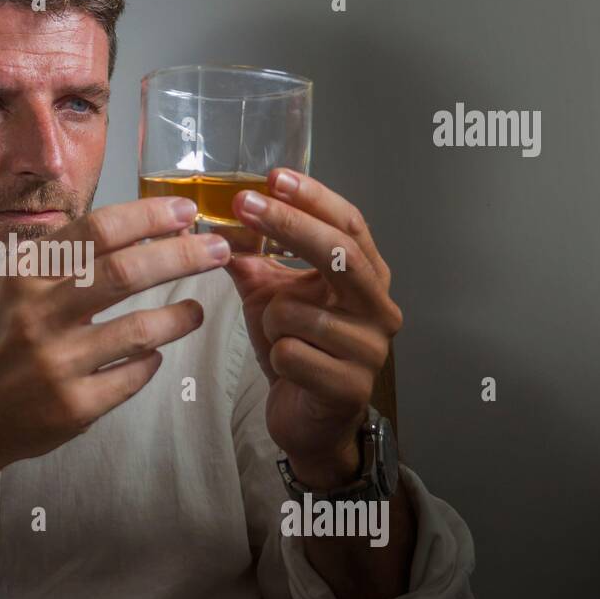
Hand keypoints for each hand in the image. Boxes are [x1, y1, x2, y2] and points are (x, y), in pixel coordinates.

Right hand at [0, 196, 231, 476]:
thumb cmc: (2, 341)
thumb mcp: (17, 287)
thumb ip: (66, 259)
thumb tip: (141, 227)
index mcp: (27, 275)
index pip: (98, 231)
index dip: (149, 217)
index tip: (185, 212)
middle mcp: (39, 314)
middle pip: (128, 272)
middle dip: (183, 256)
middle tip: (217, 251)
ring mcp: (57, 363)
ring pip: (142, 330)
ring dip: (181, 317)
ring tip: (194, 312)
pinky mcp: (74, 406)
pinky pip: (134, 376)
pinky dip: (151, 361)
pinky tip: (153, 355)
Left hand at [223, 168, 402, 489]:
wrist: (308, 421)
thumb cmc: (297, 353)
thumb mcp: (271, 298)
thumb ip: (253, 259)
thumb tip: (220, 220)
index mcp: (366, 278)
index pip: (349, 224)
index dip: (313, 198)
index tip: (273, 177)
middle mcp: (379, 307)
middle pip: (339, 253)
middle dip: (289, 226)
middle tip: (245, 204)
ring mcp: (370, 349)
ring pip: (300, 310)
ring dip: (272, 320)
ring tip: (278, 337)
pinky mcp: (351, 386)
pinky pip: (292, 353)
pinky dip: (275, 356)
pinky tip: (287, 369)